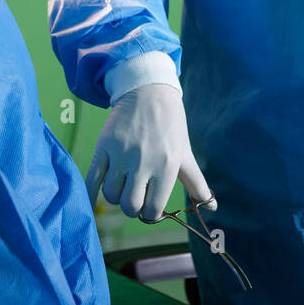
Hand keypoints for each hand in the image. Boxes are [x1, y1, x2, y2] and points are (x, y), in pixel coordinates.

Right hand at [86, 84, 214, 220]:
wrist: (149, 91)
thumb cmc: (171, 126)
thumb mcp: (186, 154)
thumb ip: (198, 184)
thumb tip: (213, 208)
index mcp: (166, 166)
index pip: (152, 210)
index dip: (150, 213)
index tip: (150, 204)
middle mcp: (143, 161)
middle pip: (129, 206)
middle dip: (133, 206)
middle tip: (136, 195)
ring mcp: (121, 154)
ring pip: (111, 196)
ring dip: (116, 196)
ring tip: (123, 184)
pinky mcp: (103, 146)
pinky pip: (91, 180)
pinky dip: (90, 194)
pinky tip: (93, 198)